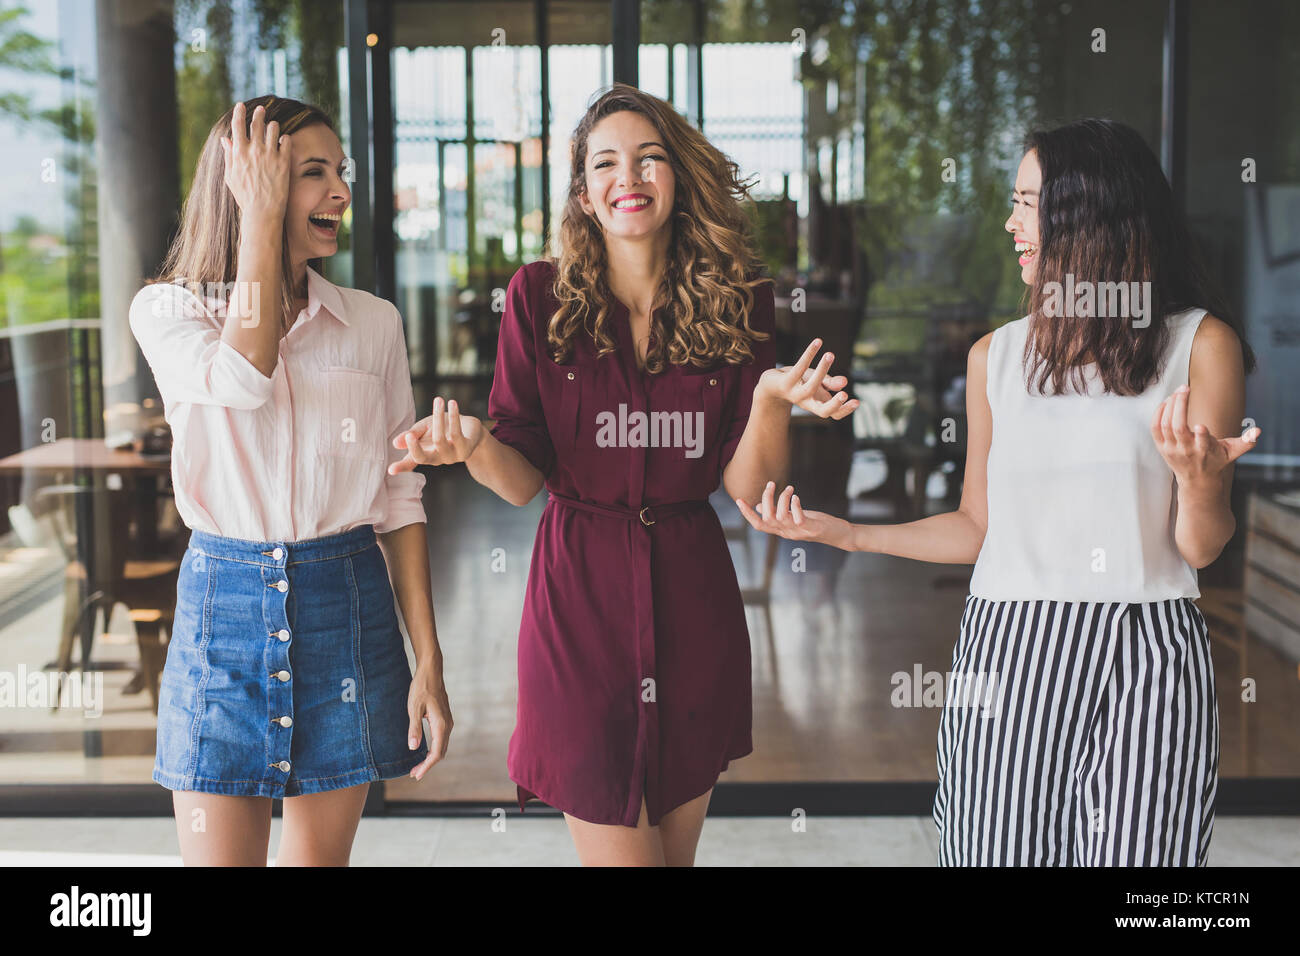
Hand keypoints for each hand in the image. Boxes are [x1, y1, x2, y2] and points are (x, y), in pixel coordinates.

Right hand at [220, 102, 289, 228]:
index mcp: (239, 153)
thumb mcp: (231, 176)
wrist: (263, 211)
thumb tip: (225, 139)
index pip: (237, 126)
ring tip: (273, 127)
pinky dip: (285, 138)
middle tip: (261, 109)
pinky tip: (284, 140)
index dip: (239, 113)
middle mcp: (255, 151)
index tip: (240, 105)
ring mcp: (270, 155)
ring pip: (273, 129)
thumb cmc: (245, 196)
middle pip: (257, 124)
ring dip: (273, 125)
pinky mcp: (284, 162)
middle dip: (259, 113)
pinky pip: (287, 141)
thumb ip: (229, 156)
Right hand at [389, 397, 484, 474]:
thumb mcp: (425, 428)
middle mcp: (437, 458)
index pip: (411, 462)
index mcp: (425, 454)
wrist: (470, 429)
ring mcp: (452, 456)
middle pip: (422, 458)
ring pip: (439, 440)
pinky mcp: (465, 449)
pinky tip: (452, 403)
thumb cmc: (444, 428)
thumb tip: (396, 444)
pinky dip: (453, 416)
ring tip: (438, 400)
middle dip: (414, 448)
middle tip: (408, 436)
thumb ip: (412, 434)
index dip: (401, 467)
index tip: (391, 470)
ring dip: (438, 417)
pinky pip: (456, 433)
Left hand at [406, 665, 452, 780]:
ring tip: (417, 765)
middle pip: (440, 752)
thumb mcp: (413, 709)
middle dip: (428, 765)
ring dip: (430, 758)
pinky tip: (424, 750)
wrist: (431, 672)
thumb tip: (413, 748)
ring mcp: (447, 722)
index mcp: (441, 725)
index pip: (436, 753)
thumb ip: (414, 728)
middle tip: (414, 774)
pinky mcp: (444, 719)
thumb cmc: (421, 688)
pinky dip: (433, 749)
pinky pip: (441, 739)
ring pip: (442, 746)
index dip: (426, 767)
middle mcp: (447, 725)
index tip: (416, 775)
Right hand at [736, 481, 853, 549]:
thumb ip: (777, 513)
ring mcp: (798, 532)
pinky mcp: (811, 529)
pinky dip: (795, 505)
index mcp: (781, 530)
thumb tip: (758, 506)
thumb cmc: (816, 524)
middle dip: (766, 499)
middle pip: (767, 518)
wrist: (839, 535)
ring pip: (780, 516)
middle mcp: (787, 533)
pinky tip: (796, 496)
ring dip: (783, 499)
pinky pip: (798, 518)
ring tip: (790, 488)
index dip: (747, 514)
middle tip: (771, 484)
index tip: (739, 500)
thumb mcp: (793, 518)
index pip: (759, 524)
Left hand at [755, 338, 859, 419]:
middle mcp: (807, 402)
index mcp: (817, 404)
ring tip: (830, 354)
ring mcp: (795, 394)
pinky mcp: (785, 382)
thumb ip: (831, 382)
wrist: (772, 384)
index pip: (834, 414)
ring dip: (822, 370)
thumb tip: (844, 382)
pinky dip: (809, 354)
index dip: (845, 410)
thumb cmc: (799, 383)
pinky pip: (799, 367)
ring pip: (811, 387)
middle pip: (823, 411)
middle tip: (844, 394)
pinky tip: (818, 342)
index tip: (857, 401)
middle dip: (834, 404)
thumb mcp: (818, 381)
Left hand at [1151, 385, 1258, 488]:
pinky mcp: (1161, 447)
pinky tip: (1166, 402)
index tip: (1200, 425)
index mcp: (1204, 450)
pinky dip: (1158, 413)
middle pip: (1177, 427)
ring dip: (1169, 406)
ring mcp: (1171, 448)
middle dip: (1180, 406)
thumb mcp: (1232, 452)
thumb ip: (1246, 441)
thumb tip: (1258, 431)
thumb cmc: (1216, 461)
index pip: (1201, 443)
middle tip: (1185, 388)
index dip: (1201, 435)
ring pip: (1165, 425)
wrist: (1197, 480)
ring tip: (1177, 392)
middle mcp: (1185, 450)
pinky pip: (1155, 428)